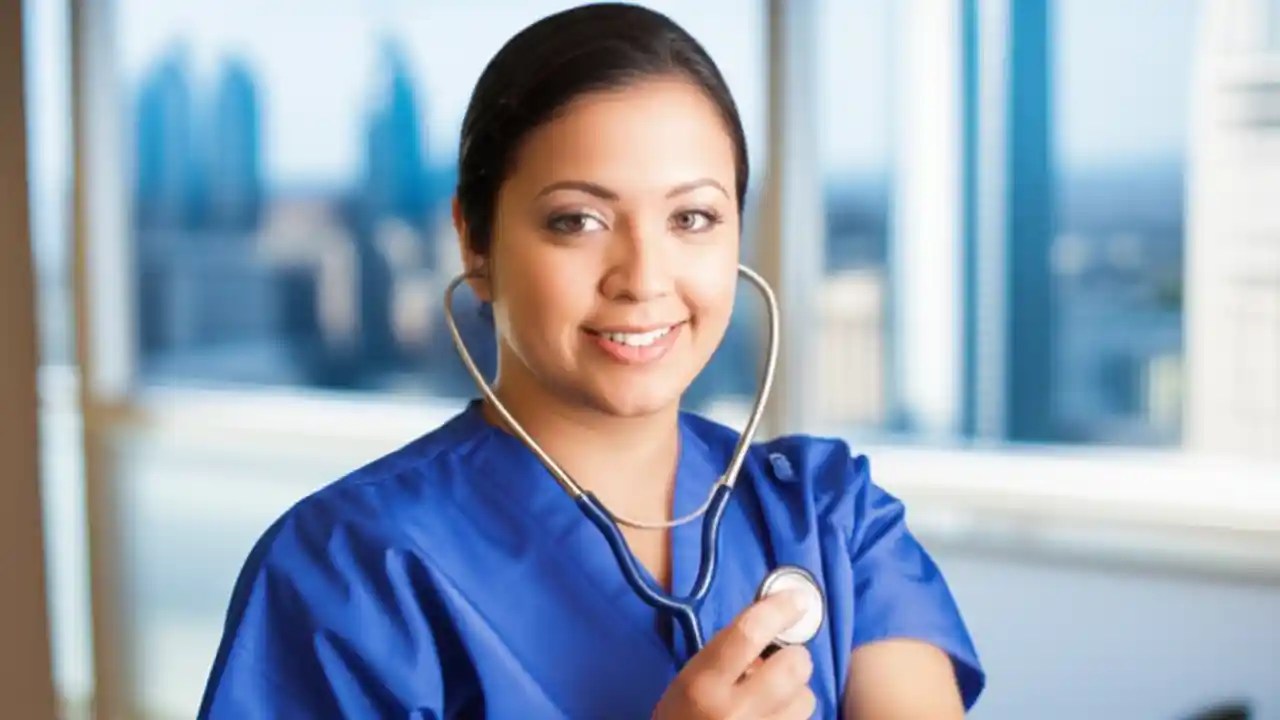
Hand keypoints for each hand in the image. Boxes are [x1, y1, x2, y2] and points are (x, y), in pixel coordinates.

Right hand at [653, 591, 816, 718]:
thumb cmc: (682, 717)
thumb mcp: (691, 679)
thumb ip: (728, 655)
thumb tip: (776, 634)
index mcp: (704, 683)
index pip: (749, 632)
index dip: (779, 610)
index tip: (797, 599)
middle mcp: (733, 712)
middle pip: (792, 666)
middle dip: (795, 658)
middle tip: (785, 661)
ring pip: (805, 699)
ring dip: (796, 694)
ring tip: (774, 700)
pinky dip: (792, 715)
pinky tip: (773, 717)